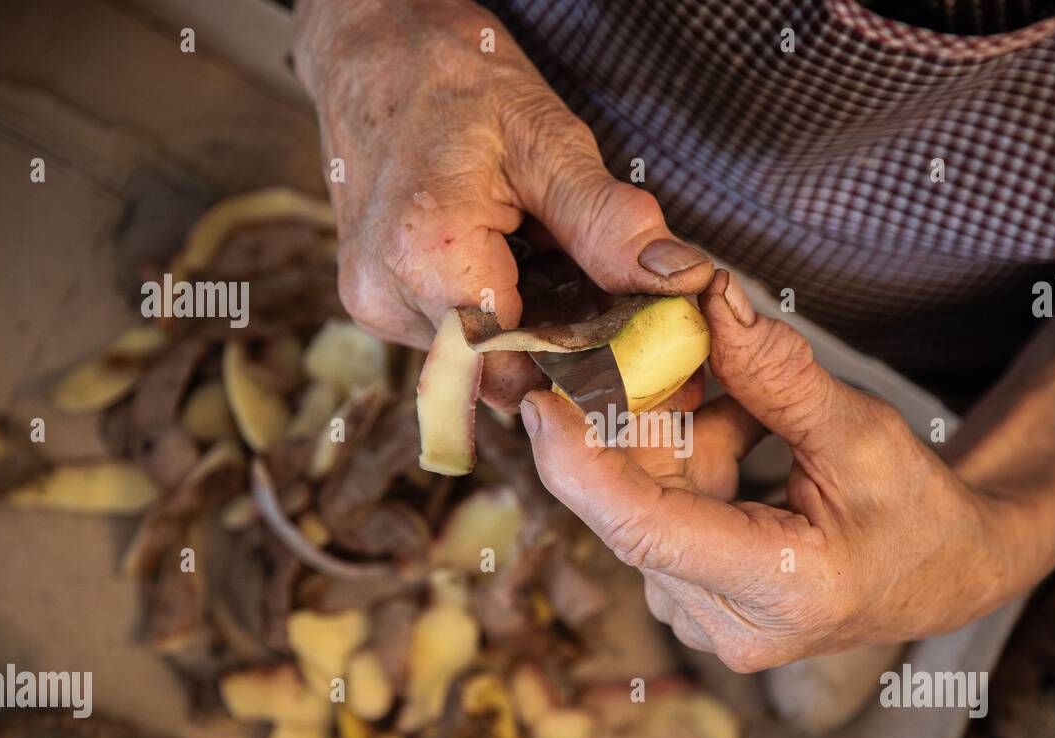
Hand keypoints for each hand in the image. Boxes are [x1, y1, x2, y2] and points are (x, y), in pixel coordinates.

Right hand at [293, 0, 712, 408]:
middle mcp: (390, 298)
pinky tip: (508, 258)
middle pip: (501, 371)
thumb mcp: (549, 141)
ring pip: (478, 360)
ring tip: (542, 254)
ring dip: (526, 324)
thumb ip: (609, 224)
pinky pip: (453, 337)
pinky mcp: (376, 304)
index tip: (630, 337)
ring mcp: (376, 306)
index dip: (583, 363)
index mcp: (430, 259)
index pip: (522, 368)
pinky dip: (494, 310)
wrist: (374, 49)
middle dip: (559, 340)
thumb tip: (680, 280)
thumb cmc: (459, 80)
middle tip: (595, 283)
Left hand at [519, 271, 1025, 671]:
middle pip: (635, 501)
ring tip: (746, 402)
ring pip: (642, 498)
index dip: (578, 463)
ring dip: (676, 432)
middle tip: (661, 331)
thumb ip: (776, 373)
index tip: (538, 399)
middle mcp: (726, 623)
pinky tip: (739, 431)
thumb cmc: (915, 510)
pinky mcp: (687, 599)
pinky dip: (684, 456)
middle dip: (640, 412)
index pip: (645, 529)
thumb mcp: (861, 432)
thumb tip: (706, 295)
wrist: (937, 573)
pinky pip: (654, 508)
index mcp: (781, 587)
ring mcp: (701, 618)